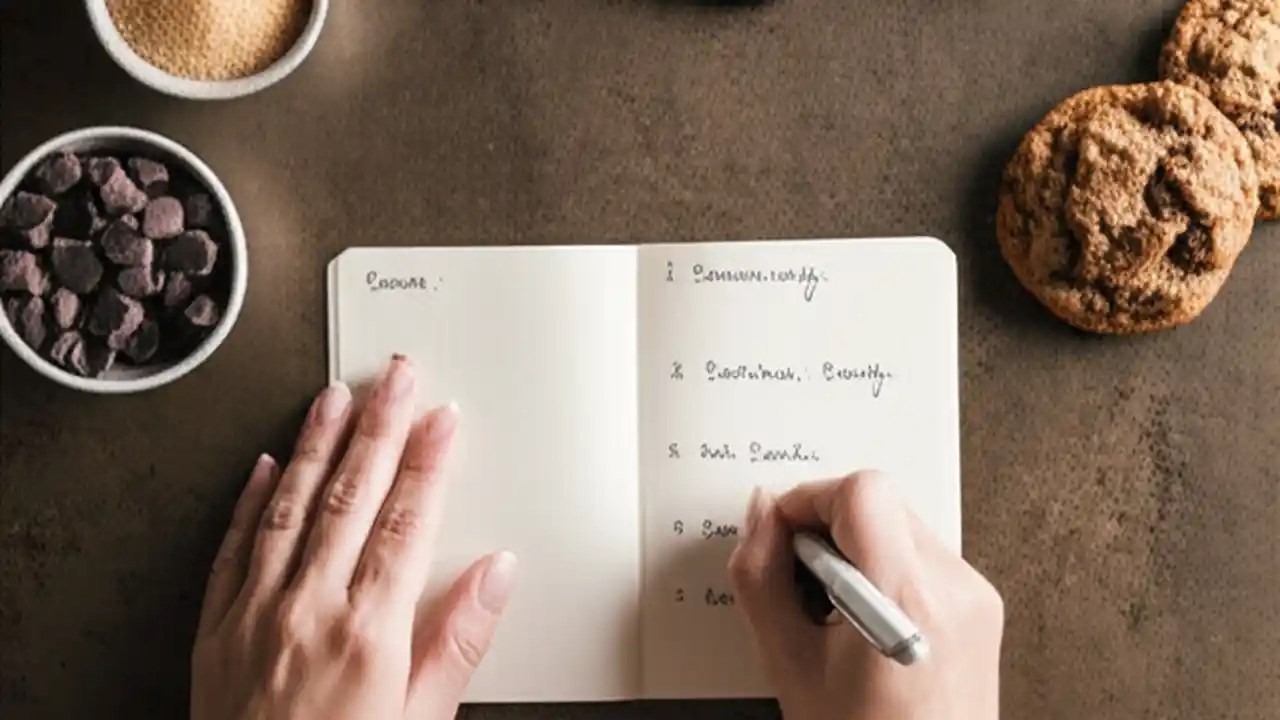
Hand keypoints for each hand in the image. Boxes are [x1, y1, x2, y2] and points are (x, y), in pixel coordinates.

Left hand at [191, 355, 516, 719]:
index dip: (429, 461)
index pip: (405, 521)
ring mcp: (254, 614)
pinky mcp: (215, 630)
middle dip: (378, 426)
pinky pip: (231, 548)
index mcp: (367, 632)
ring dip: (313, 443)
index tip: (444, 418)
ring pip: (287, 506)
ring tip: (333, 397)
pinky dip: (248, 501)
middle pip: (349, 495)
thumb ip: (459, 641)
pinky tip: (262, 466)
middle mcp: (306, 610)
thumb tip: (497, 572)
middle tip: (395, 377)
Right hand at [729, 471, 1002, 719]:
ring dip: (856, 548)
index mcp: (906, 599)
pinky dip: (885, 570)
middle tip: (802, 579)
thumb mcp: (787, 662)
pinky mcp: (982, 608)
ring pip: (901, 524)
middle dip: (829, 526)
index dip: (810, 500)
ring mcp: (974, 598)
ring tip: (833, 609)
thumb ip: (761, 576)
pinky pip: (924, 556)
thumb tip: (761, 514)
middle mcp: (953, 589)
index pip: (861, 491)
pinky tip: (863, 620)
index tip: (784, 533)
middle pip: (881, 501)